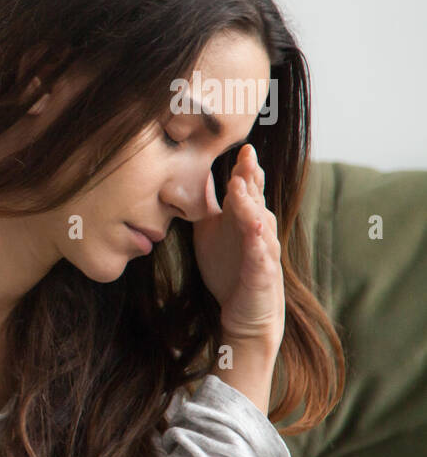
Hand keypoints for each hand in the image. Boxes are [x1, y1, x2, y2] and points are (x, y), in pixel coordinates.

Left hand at [192, 145, 284, 347]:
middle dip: (251, 176)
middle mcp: (258, 229)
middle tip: (246, 153)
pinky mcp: (262, 274)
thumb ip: (207, 204)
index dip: (244, 167)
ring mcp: (263, 251)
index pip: (247, 187)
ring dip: (251, 204)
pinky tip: (253, 230)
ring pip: (259, 222)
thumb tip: (191, 174)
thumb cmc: (230, 268)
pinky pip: (260, 256)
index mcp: (246, 217)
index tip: (240, 144)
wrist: (244, 312)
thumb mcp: (211, 230)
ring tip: (241, 186)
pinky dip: (257, 243)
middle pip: (256, 198)